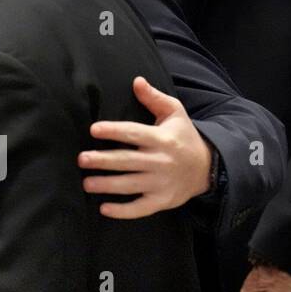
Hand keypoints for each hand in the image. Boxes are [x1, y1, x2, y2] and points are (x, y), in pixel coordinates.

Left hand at [79, 76, 211, 218]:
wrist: (208, 168)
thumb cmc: (184, 137)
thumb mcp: (175, 113)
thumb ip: (154, 98)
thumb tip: (136, 80)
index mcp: (161, 139)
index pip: (134, 133)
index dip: (114, 131)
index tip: (93, 129)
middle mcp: (161, 161)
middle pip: (127, 161)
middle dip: (103, 161)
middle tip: (82, 159)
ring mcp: (162, 183)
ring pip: (130, 185)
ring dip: (107, 185)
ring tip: (86, 183)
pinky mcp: (163, 201)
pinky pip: (141, 208)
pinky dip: (123, 211)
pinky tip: (104, 209)